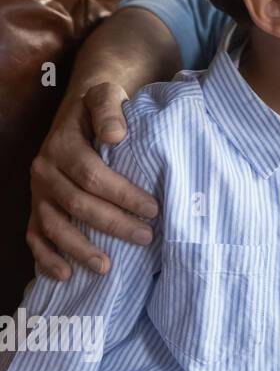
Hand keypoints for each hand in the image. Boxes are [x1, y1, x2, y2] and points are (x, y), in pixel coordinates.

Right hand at [27, 83, 158, 279]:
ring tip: (107, 267)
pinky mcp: (37, 207)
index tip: (153, 208)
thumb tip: (115, 135)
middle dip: (113, 224)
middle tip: (146, 237)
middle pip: (77, 204)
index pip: (92, 176)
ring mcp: (39, 192)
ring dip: (79, 249)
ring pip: (54, 226)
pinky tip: (66, 275)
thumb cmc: (102, 108)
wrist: (79, 110)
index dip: (123, 194)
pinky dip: (47, 258)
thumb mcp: (105, 95)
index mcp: (62, 146)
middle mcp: (45, 170)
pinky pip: (35, 237)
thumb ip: (109, 109)